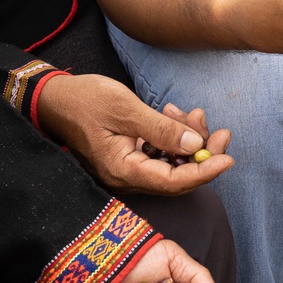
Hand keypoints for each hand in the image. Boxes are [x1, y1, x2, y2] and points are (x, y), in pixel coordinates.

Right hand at [33, 74, 233, 194]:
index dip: (204, 172)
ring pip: (171, 163)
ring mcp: (127, 169)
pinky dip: (172, 136)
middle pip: (177, 177)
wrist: (55, 99)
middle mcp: (126, 177)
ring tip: (192, 113)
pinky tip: (172, 114)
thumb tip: (194, 144)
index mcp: (123, 170)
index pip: (173, 182)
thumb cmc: (84, 101)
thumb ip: (161, 129)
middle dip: (203, 154)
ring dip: (188, 140)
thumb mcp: (125, 110)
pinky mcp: (128, 158)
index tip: (228, 158)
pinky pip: (159, 154)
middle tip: (221, 132)